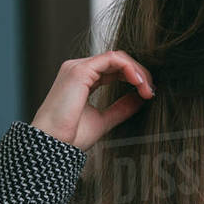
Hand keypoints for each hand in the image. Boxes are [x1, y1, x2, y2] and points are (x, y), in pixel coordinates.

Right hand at [30, 50, 155, 151]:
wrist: (53, 145)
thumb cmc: (70, 137)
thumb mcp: (103, 120)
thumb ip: (121, 108)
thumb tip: (139, 99)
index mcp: (82, 80)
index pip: (114, 69)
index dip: (134, 79)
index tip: (148, 94)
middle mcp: (78, 69)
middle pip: (117, 61)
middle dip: (139, 74)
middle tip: (150, 92)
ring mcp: (78, 68)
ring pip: (117, 58)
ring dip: (137, 71)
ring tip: (147, 89)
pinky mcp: (80, 71)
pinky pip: (112, 59)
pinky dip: (129, 68)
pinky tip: (138, 82)